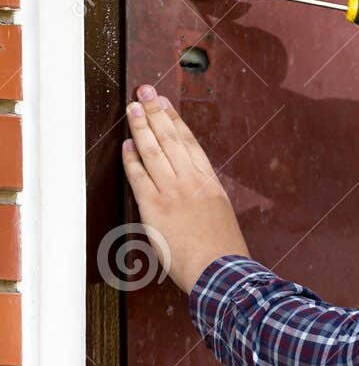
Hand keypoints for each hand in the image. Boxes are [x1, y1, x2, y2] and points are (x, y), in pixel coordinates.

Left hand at [122, 85, 251, 294]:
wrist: (222, 272)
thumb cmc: (224, 252)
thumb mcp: (222, 217)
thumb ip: (206, 198)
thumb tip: (194, 188)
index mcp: (210, 183)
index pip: (190, 143)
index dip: (175, 121)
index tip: (165, 105)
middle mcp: (191, 182)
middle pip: (170, 139)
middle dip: (155, 113)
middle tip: (144, 92)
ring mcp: (173, 193)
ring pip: (154, 151)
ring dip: (141, 127)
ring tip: (132, 108)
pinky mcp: (156, 208)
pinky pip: (139, 177)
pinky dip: (131, 159)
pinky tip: (126, 145)